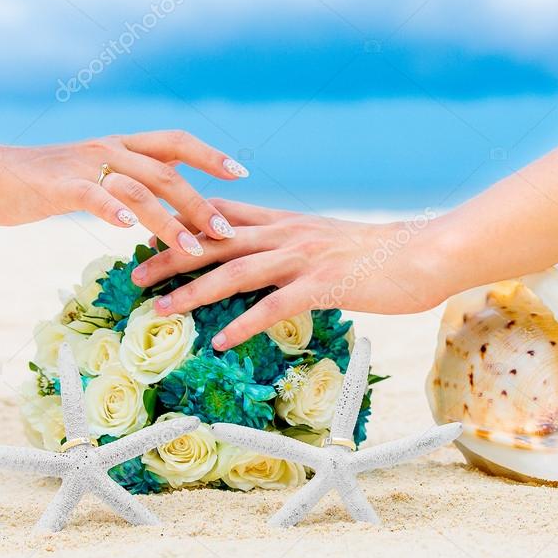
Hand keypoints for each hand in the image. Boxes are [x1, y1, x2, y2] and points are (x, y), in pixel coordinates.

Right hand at [0, 131, 248, 255]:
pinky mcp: (60, 185)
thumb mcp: (94, 176)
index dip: (209, 155)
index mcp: (121, 146)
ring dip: (170, 221)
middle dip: (201, 204)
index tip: (241, 173)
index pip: (176, 142)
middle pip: (168, 173)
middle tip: (227, 233)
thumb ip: (130, 181)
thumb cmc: (43, 183)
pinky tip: (130, 230)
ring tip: (194, 249)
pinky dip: (114, 210)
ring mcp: (85, 165)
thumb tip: (169, 199)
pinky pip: (93, 196)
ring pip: (139, 189)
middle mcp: (109, 149)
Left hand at [130, 200, 447, 349]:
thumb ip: (292, 247)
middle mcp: (287, 235)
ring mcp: (304, 258)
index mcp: (285, 223)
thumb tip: (265, 263)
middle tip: (134, 275)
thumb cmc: (377, 254)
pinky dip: (246, 324)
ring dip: (193, 292)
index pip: (222, 215)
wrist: (423, 254)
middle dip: (170, 256)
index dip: (181, 221)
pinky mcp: (324, 284)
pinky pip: (275, 306)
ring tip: (160, 312)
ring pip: (235, 272)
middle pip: (215, 241)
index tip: (146, 233)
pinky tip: (223, 342)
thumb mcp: (326, 241)